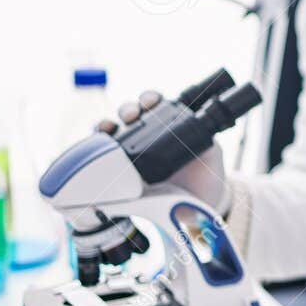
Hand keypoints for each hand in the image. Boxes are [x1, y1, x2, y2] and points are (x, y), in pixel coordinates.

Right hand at [98, 90, 229, 213]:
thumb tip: (205, 140)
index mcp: (169, 125)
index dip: (149, 98)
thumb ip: (209, 147)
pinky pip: (101, 154)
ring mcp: (131, 151)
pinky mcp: (119, 170)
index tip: (151, 102)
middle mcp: (147, 134)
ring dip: (108, 124)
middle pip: (130, 113)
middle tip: (131, 116)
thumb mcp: (211, 157)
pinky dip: (94, 146)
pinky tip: (94, 144)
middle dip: (128, 109)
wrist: (194, 208)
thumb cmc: (203, 176)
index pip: (154, 104)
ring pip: (113, 130)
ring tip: (110, 128)